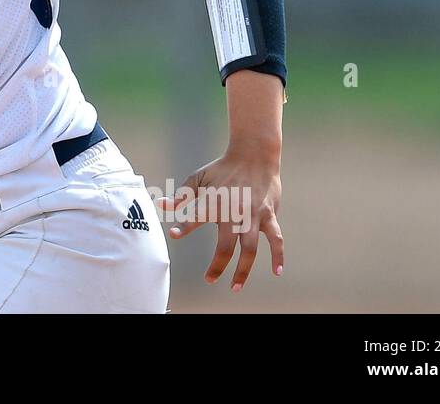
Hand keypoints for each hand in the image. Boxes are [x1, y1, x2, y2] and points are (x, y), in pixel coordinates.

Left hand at [155, 149, 283, 291]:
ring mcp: (253, 215)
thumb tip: (161, 204)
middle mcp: (233, 211)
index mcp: (213, 202)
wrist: (254, 154)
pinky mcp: (269, 214)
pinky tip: (277, 271)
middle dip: (217, 266)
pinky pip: (276, 238)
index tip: (174, 234)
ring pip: (250, 248)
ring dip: (243, 270)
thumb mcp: (198, 178)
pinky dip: (278, 255)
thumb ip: (181, 194)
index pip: (195, 217)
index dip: (184, 227)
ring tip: (235, 286)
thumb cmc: (222, 168)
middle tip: (209, 279)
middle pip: (226, 246)